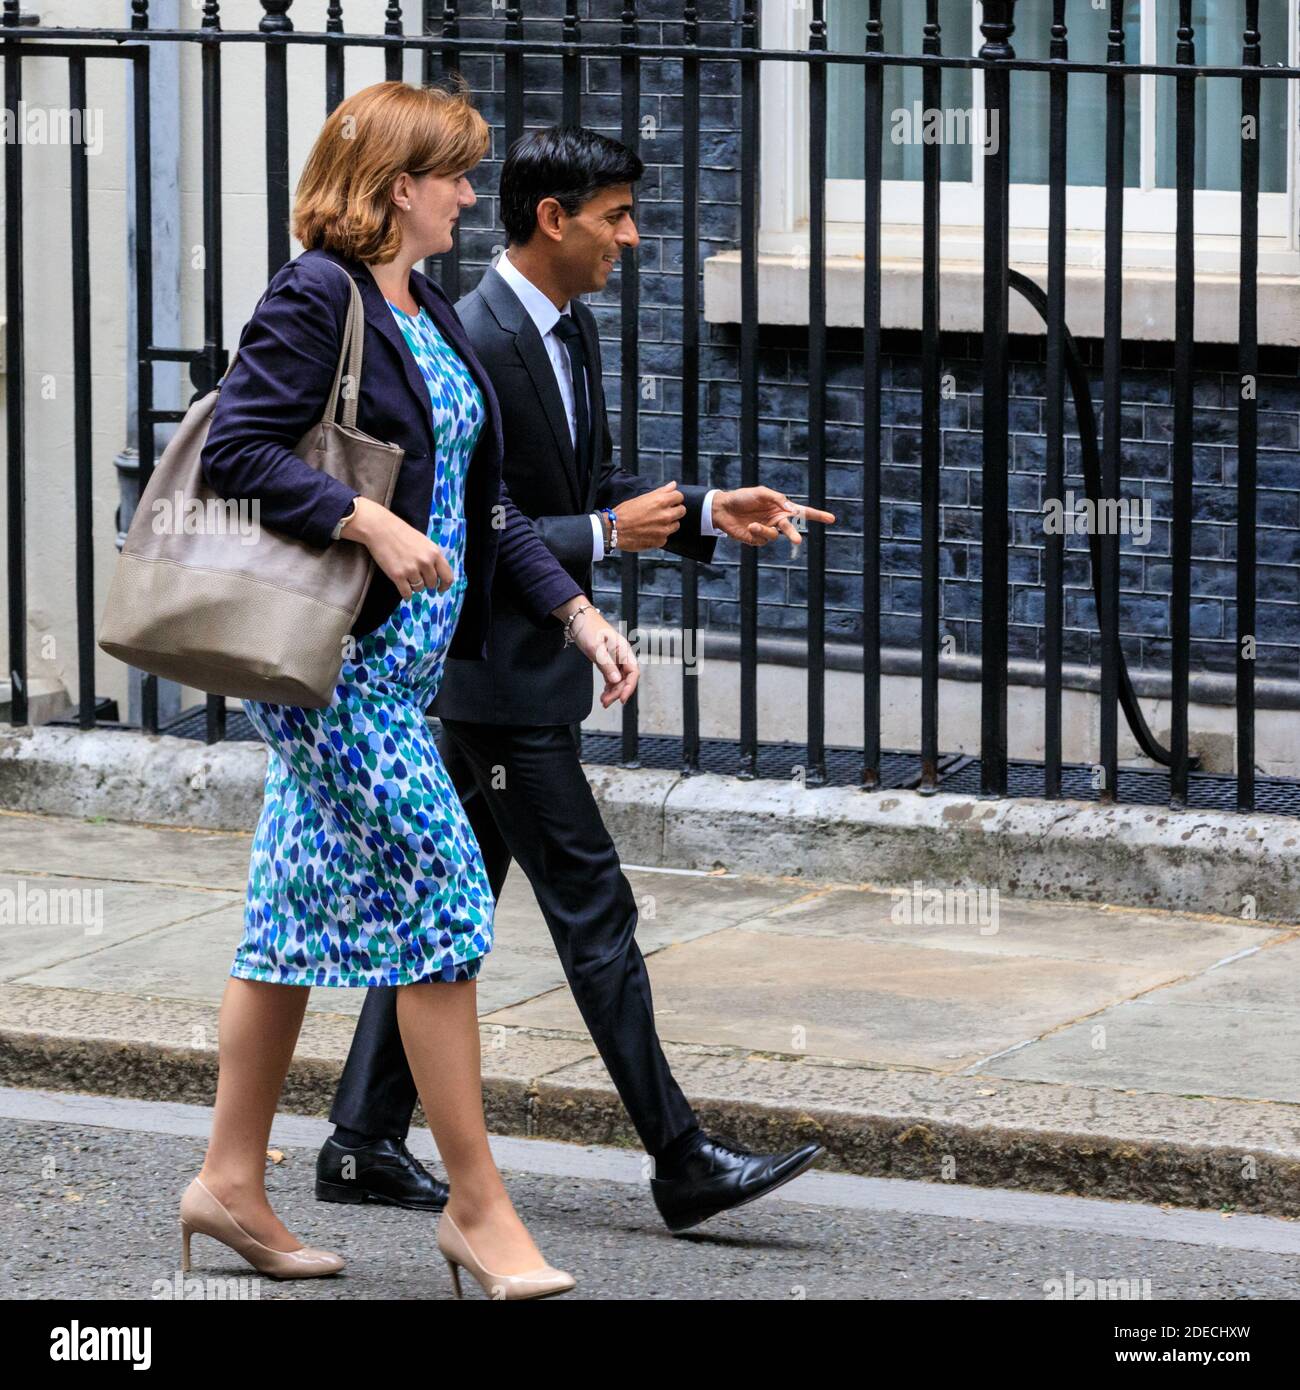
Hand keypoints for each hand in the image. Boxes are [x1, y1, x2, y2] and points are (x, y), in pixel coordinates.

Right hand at [342, 496, 453, 598]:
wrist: (380, 528)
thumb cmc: (401, 533)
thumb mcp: (424, 542)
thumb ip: (432, 557)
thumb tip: (437, 574)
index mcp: (434, 553)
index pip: (447, 576)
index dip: (445, 586)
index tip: (440, 589)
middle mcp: (425, 562)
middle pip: (431, 584)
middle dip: (425, 583)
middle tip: (417, 577)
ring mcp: (412, 569)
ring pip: (419, 589)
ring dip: (414, 586)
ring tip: (406, 577)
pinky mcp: (398, 575)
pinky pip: (407, 593)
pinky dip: (406, 594)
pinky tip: (403, 588)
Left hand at [553, 598, 638, 707]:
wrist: (578, 618)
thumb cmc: (588, 629)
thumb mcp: (596, 649)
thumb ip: (607, 665)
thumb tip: (616, 681)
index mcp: (624, 650)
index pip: (633, 672)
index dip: (629, 687)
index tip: (621, 699)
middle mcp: (622, 655)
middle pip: (626, 678)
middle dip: (618, 692)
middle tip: (606, 702)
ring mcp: (615, 658)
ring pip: (619, 679)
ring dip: (613, 691)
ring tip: (603, 702)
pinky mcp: (607, 661)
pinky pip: (612, 677)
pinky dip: (609, 686)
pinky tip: (604, 694)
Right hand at [610, 480, 686, 550]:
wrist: (614, 530)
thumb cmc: (624, 513)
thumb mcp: (642, 497)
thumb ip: (661, 491)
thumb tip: (673, 485)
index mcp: (661, 501)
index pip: (679, 496)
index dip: (674, 498)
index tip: (670, 501)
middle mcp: (665, 515)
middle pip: (682, 511)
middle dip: (674, 510)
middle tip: (663, 512)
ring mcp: (664, 529)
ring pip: (676, 525)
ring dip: (669, 523)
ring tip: (655, 523)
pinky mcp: (660, 541)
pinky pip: (666, 536)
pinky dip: (660, 534)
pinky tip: (650, 531)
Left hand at [710, 486, 835, 547]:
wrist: (723, 508)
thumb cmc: (743, 498)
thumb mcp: (762, 493)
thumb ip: (778, 499)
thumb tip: (792, 509)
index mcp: (781, 508)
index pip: (803, 513)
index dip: (817, 516)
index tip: (832, 519)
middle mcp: (777, 520)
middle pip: (792, 529)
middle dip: (794, 535)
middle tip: (797, 541)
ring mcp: (767, 530)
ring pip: (775, 536)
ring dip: (765, 530)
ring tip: (753, 525)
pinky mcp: (757, 539)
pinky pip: (763, 539)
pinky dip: (756, 532)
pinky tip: (748, 526)